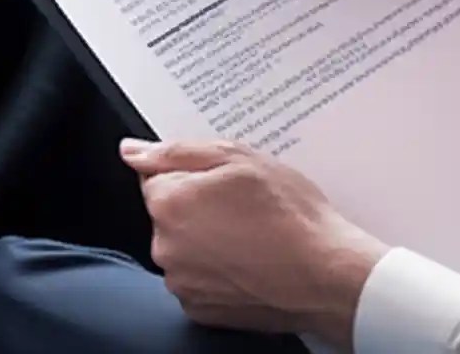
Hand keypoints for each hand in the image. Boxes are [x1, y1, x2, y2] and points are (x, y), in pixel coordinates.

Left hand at [120, 139, 387, 350]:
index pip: (155, 177)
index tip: (222, 182)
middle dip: (197, 207)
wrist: (327, 277)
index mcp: (168, 203)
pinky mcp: (200, 309)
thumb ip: (177, 152)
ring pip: (183, 248)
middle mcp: (165, 246)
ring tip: (252, 236)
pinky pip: (198, 279)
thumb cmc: (291, 217)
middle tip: (243, 207)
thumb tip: (132, 151)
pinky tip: (248, 262)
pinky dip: (216, 271)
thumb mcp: (239, 159)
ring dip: (206, 240)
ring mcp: (181, 282)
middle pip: (168, 214)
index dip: (191, 175)